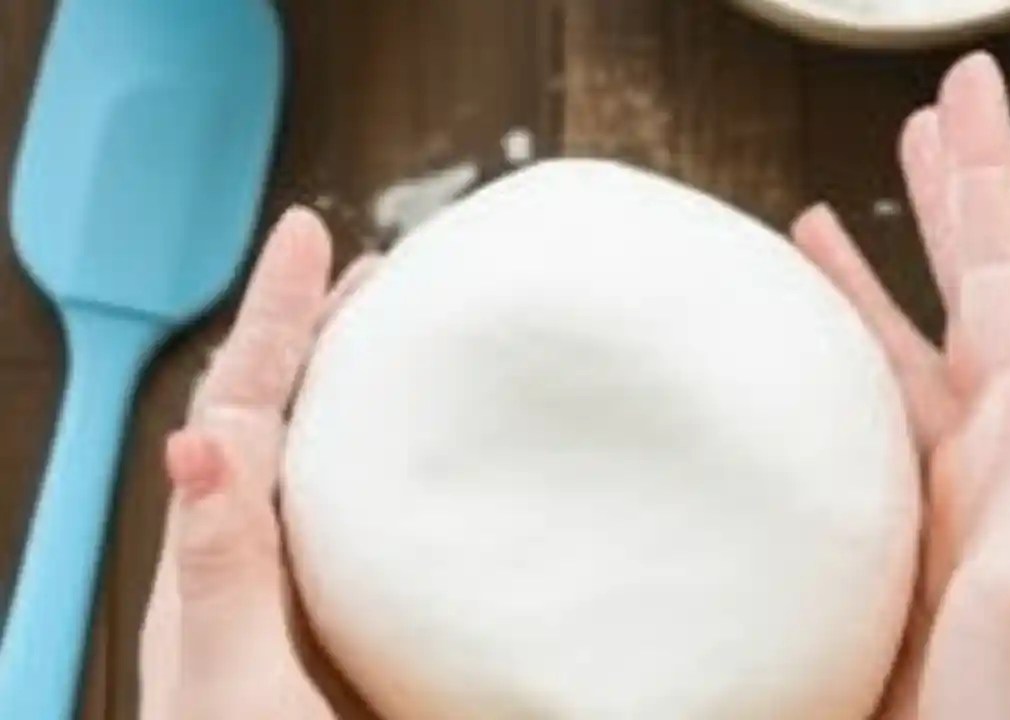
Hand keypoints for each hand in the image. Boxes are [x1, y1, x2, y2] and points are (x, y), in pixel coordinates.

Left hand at [138, 208, 378, 719]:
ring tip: (388, 334)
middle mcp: (251, 562)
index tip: (310, 234)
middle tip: (370, 272)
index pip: (241, 406)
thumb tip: (196, 440)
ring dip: (346, 383)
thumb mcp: (230, 683)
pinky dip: (384, 459)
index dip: (276, 314)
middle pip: (275, 413)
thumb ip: (219, 572)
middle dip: (313, 330)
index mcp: (217, 560)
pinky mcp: (343, 622)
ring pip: (316, 458)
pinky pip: (354, 513)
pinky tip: (419, 462)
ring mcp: (296, 591)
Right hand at [792, 53, 1009, 718]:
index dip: (987, 183)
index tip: (964, 94)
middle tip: (921, 124)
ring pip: (901, 366)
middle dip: (945, 206)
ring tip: (827, 229)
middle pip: (964, 304)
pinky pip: (856, 440)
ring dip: (871, 289)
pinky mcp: (879, 555)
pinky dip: (833, 384)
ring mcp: (931, 512)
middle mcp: (987, 472)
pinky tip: (805, 365)